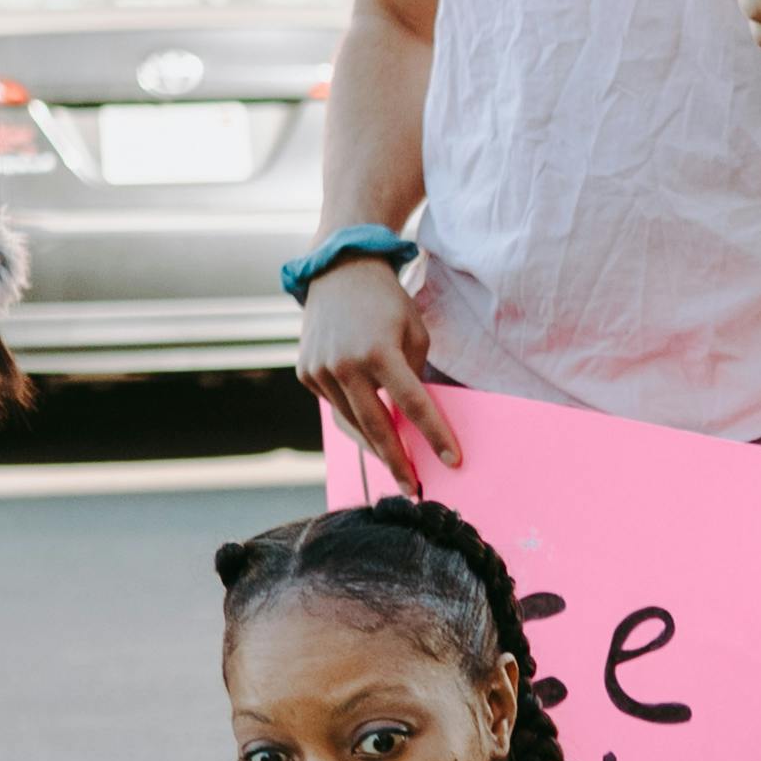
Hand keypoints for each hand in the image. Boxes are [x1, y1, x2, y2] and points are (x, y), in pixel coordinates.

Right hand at [294, 253, 460, 478]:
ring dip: (375, 448)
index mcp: (378, 351)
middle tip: (414, 488)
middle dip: (398, 462)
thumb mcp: (414, 333)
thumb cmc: (388, 303)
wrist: (339, 272)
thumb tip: (415, 420)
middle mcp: (344, 364)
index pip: (413, 405)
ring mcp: (320, 371)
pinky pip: (335, 409)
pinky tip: (371, 435)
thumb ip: (414, 377)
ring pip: (352, 424)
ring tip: (397, 467)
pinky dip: (354, 423)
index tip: (453, 462)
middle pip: (377, 427)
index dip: (435, 435)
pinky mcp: (306, 374)